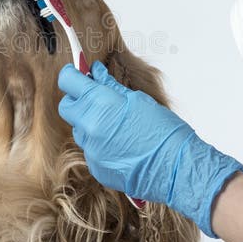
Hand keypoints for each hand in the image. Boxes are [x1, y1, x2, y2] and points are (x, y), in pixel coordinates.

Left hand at [57, 61, 242, 237]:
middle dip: (77, 100)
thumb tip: (96, 73)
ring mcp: (91, 149)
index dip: (71, 75)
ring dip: (90, 124)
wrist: (176, 168)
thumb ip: (111, 87)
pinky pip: (90, 150)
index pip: (68, 81)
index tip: (77, 74)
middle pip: (66, 107)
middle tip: (96, 99)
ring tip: (116, 126)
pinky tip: (121, 145)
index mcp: (100, 103)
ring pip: (79, 130)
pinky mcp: (95, 167)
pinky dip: (100, 144)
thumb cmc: (164, 132)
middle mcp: (89, 126)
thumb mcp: (139, 100)